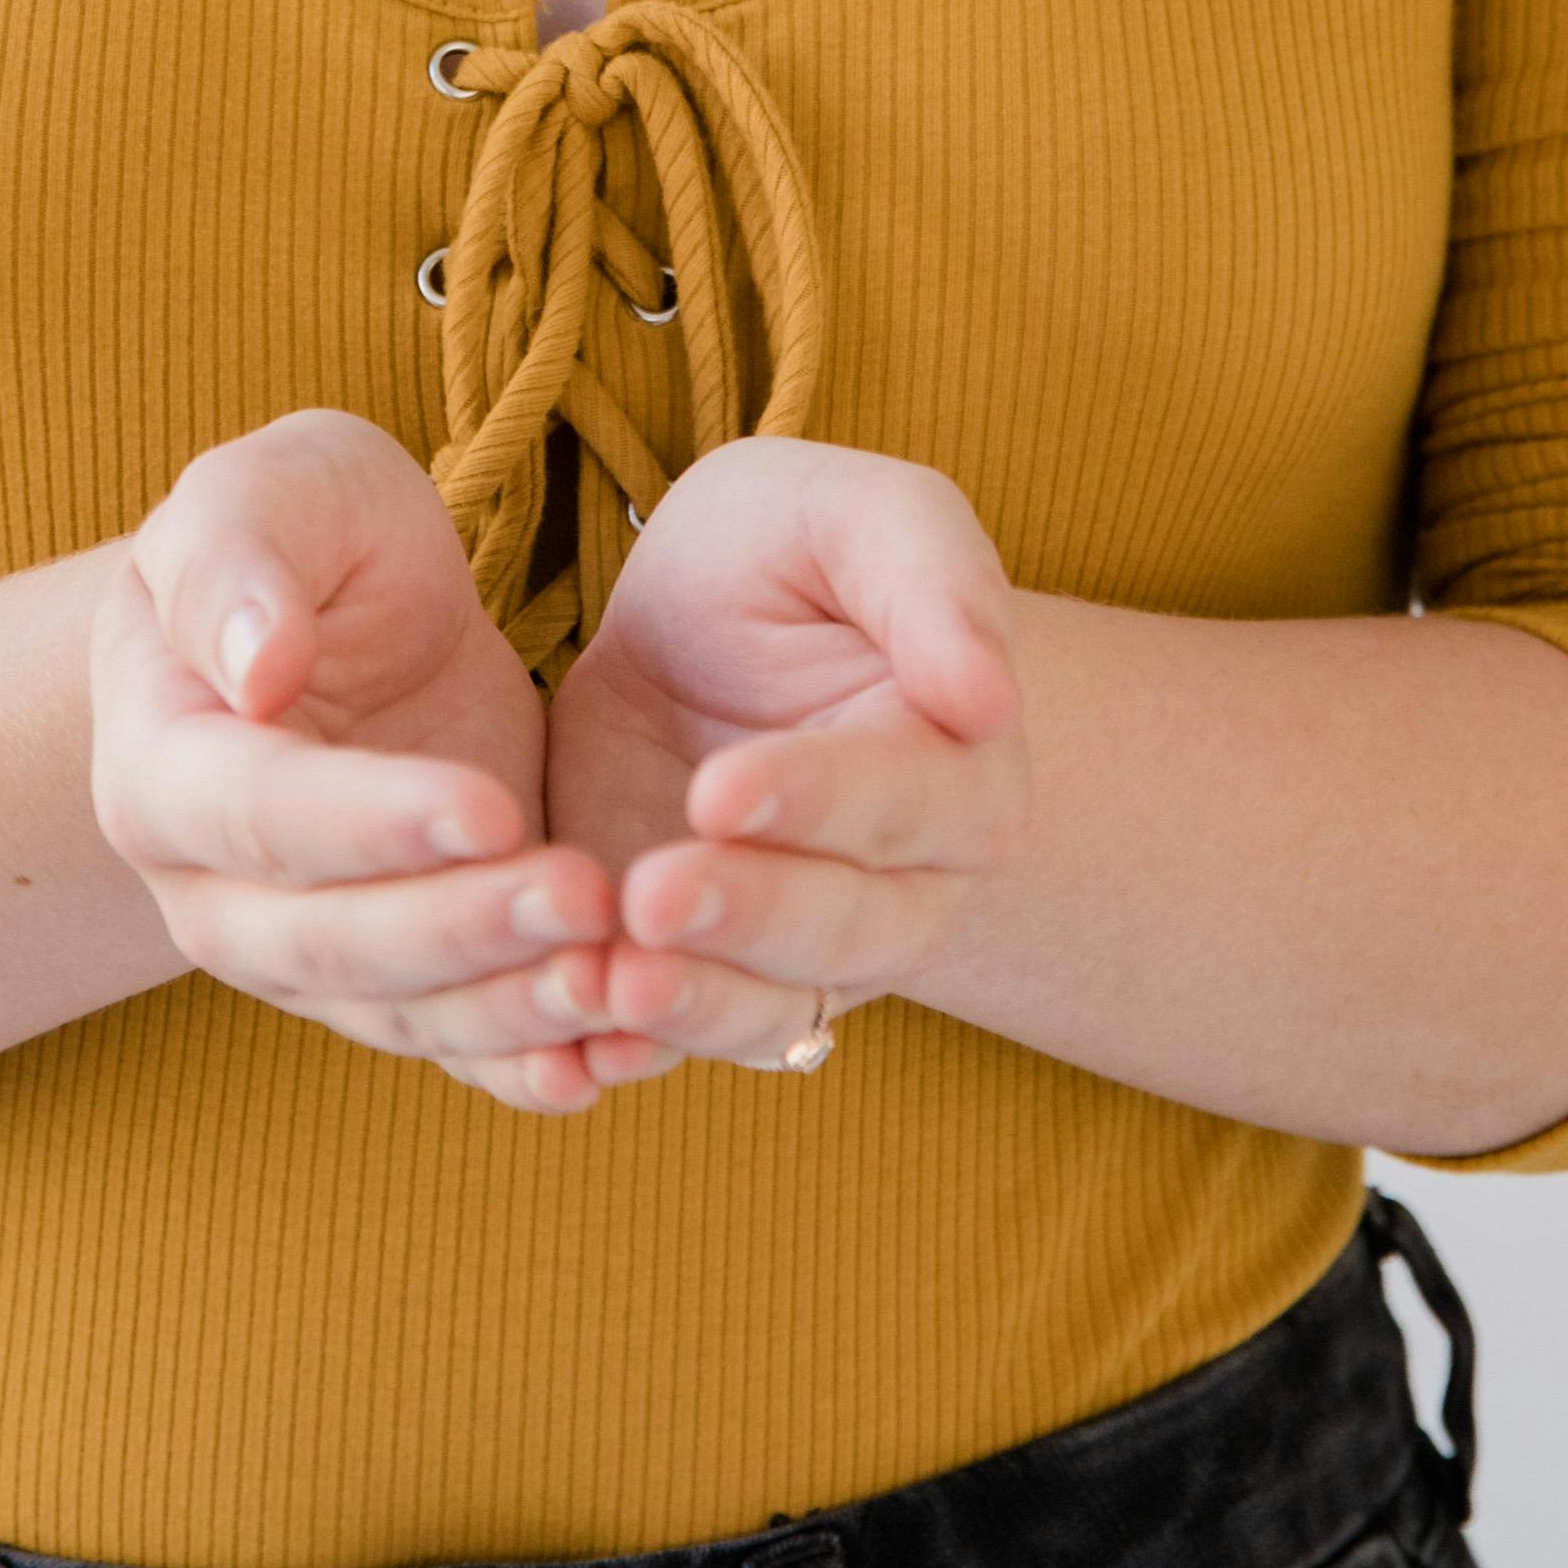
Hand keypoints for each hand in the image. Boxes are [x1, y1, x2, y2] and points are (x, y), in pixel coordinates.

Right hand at [89, 411, 631, 1114]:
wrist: (339, 605)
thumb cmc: (297, 530)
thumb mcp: (270, 490)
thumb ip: (239, 562)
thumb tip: (254, 670)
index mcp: (159, 763)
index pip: (258, 814)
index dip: (370, 821)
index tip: (490, 808)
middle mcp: (207, 887)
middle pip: (324, 941)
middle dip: (458, 930)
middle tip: (584, 898)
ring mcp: (295, 952)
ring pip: (395, 1010)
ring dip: (506, 1009)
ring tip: (618, 982)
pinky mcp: (390, 982)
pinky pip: (448, 1045)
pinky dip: (522, 1064)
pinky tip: (607, 1064)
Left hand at [542, 438, 1029, 1087]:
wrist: (689, 629)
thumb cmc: (788, 553)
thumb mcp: (850, 515)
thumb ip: (930, 577)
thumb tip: (989, 696)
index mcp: (960, 764)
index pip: (905, 797)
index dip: (818, 800)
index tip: (721, 788)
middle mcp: (908, 883)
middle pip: (849, 925)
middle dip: (748, 915)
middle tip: (649, 892)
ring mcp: (809, 952)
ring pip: (776, 1006)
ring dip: (696, 1005)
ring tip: (608, 986)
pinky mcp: (713, 979)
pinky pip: (692, 1039)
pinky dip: (640, 1053)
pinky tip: (578, 1046)